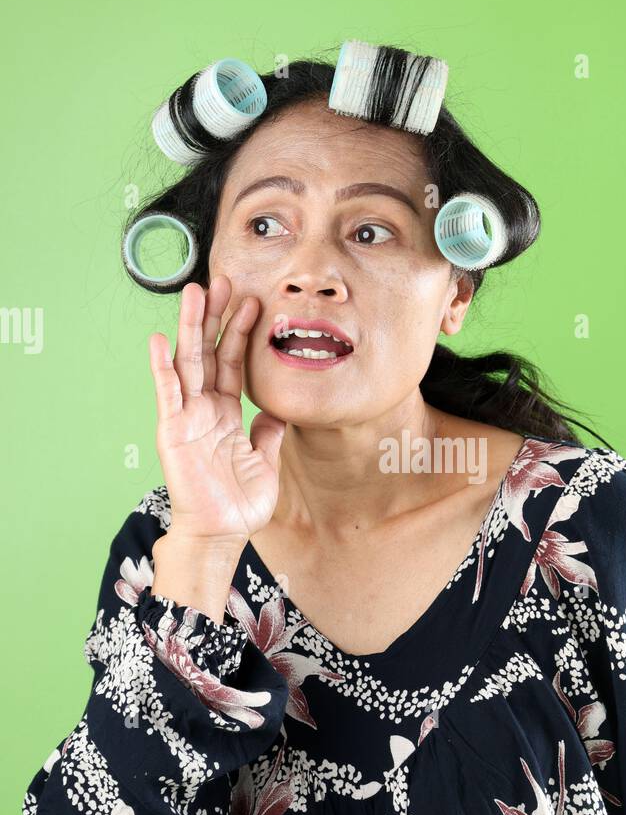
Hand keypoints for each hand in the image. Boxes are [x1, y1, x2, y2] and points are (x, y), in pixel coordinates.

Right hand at [148, 275, 285, 543]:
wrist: (221, 533)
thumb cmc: (239, 504)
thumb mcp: (266, 463)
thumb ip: (269, 434)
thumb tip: (278, 410)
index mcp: (227, 414)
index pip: (233, 363)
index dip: (241, 332)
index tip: (253, 301)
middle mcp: (205, 409)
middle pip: (209, 352)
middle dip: (216, 317)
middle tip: (223, 280)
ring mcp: (187, 417)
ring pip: (189, 362)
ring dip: (190, 328)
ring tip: (194, 292)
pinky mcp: (173, 431)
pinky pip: (167, 393)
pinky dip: (162, 367)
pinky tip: (159, 339)